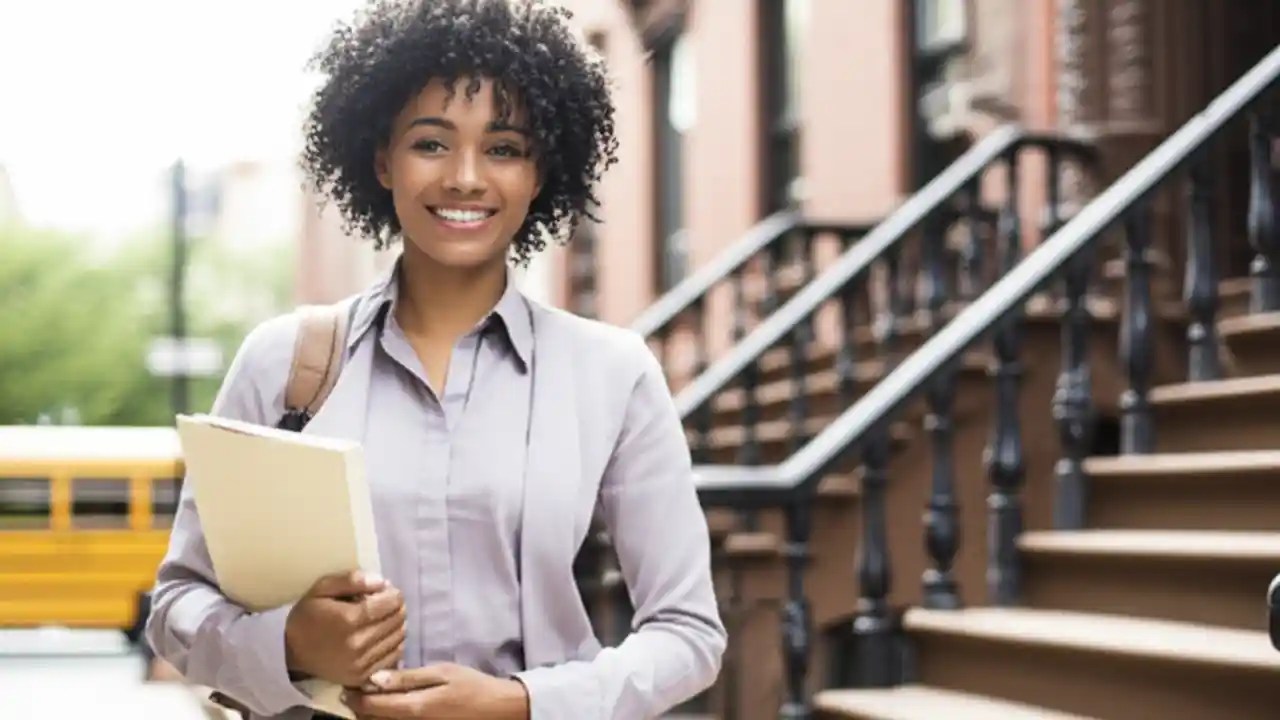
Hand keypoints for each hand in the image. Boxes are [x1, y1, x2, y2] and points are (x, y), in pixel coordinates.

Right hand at [283, 570, 405, 687]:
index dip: (393, 594)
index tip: (387, 591)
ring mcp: (361, 663)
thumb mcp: (322, 588)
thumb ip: (352, 580)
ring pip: (399, 637)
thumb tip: (381, 582)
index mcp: (348, 619)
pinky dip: (393, 643)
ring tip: (383, 618)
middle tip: (385, 604)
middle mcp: (358, 643)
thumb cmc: (307, 616)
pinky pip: (394, 656)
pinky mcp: (362, 676)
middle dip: (396, 607)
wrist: (290, 652)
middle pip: (397, 620)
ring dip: (397, 624)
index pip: (390, 603)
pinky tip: (382, 636)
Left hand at [342, 663, 528, 719]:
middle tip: (356, 688)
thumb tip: (374, 678)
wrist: (496, 709)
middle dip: (358, 706)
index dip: (354, 695)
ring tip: (370, 697)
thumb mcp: (442, 673)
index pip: (370, 706)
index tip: (348, 682)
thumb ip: (407, 678)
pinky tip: (388, 707)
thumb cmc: (470, 685)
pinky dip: (383, 719)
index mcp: (414, 708)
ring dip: (368, 714)